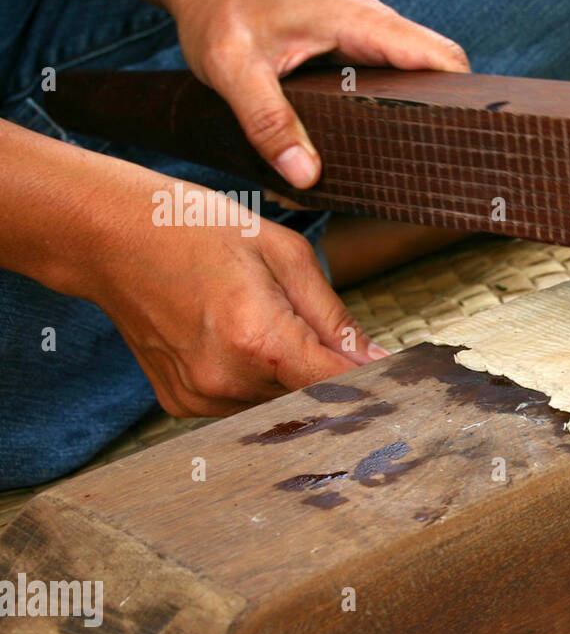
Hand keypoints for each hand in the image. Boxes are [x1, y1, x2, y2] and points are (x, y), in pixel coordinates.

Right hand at [84, 176, 386, 417]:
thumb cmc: (197, 229)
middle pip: (312, 398)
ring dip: (290, 376)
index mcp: (260, 339)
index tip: (398, 381)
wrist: (107, 236)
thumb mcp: (284, 254)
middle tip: (320, 332)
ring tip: (265, 322)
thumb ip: (335, 318)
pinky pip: (243, 404)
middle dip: (329, 373)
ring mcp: (200, 397)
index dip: (374, 385)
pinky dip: (255, 380)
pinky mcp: (182, 403)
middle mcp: (228, 380)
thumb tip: (379, 362)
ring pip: (280, 404)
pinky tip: (237, 339)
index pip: (341, 388)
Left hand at [164, 0, 468, 187]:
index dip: (462, 100)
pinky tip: (381, 147)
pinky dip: (396, 111)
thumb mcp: (232, 69)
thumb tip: (307, 177)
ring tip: (416, 164)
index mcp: (358, 22)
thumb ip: (268, 122)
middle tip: (442, 167)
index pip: (439, 57)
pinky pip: (393, 79)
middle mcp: (372, 26)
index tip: (466, 144)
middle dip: (447, 117)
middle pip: (440, 72)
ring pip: (418, 78)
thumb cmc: (218, 12)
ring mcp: (366, 38)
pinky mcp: (355, 52)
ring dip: (421, 117)